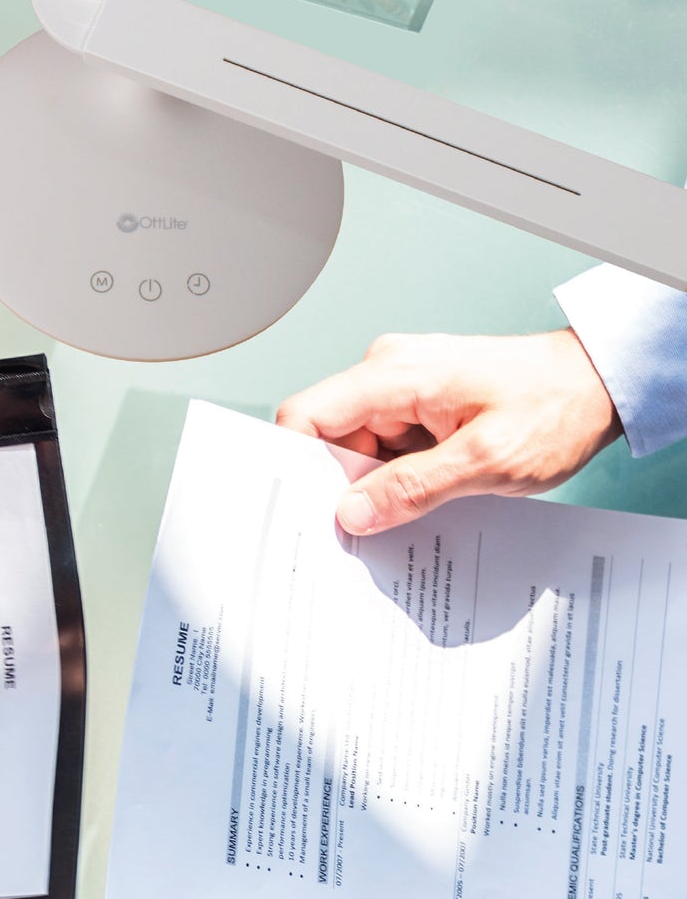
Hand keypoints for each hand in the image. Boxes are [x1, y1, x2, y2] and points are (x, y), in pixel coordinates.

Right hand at [275, 330, 619, 536]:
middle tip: (371, 527)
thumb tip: (351, 515)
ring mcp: (402, 386)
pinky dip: (399, 474)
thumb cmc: (557, 408)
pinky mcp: (419, 401)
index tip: (308, 511)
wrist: (602, 383)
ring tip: (420, 507)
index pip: (305, 416)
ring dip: (380, 482)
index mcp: (392, 374)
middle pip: (329, 437)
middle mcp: (387, 372)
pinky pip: (386, 444)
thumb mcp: (487, 461)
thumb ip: (412, 489)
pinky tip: (429, 494)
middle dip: (345, 484)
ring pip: (358, 445)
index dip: (296, 466)